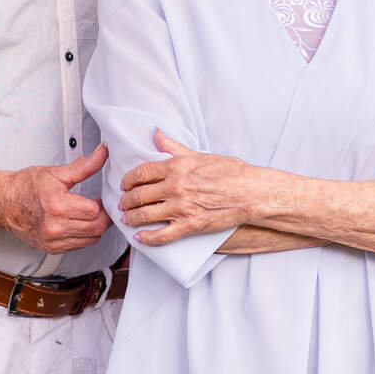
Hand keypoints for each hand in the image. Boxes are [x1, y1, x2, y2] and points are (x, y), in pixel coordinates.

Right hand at [3, 144, 112, 253]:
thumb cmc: (26, 187)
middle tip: (101, 206)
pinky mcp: (51, 248)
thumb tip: (102, 154)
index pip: (94, 211)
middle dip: (103, 217)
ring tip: (90, 214)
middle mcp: (54, 227)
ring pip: (90, 240)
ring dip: (96, 228)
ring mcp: (52, 240)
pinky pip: (79, 246)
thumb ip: (84, 166)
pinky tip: (80, 224)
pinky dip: (85, 236)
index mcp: (56, 206)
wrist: (4, 202)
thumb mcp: (56, 172)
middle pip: (95, 228)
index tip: (101, 198)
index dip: (102, 203)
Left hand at [119, 129, 260, 245]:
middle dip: (126, 201)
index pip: (141, 173)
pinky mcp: (191, 225)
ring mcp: (182, 208)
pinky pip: (163, 236)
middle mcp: (176, 187)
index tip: (124, 184)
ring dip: (132, 218)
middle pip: (139, 195)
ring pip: (146, 215)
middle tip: (123, 203)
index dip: (128, 180)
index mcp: (177, 167)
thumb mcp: (200, 155)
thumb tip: (157, 134)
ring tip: (128, 219)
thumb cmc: (230, 172)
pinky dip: (148, 239)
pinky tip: (140, 238)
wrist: (251, 192)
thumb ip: (175, 147)